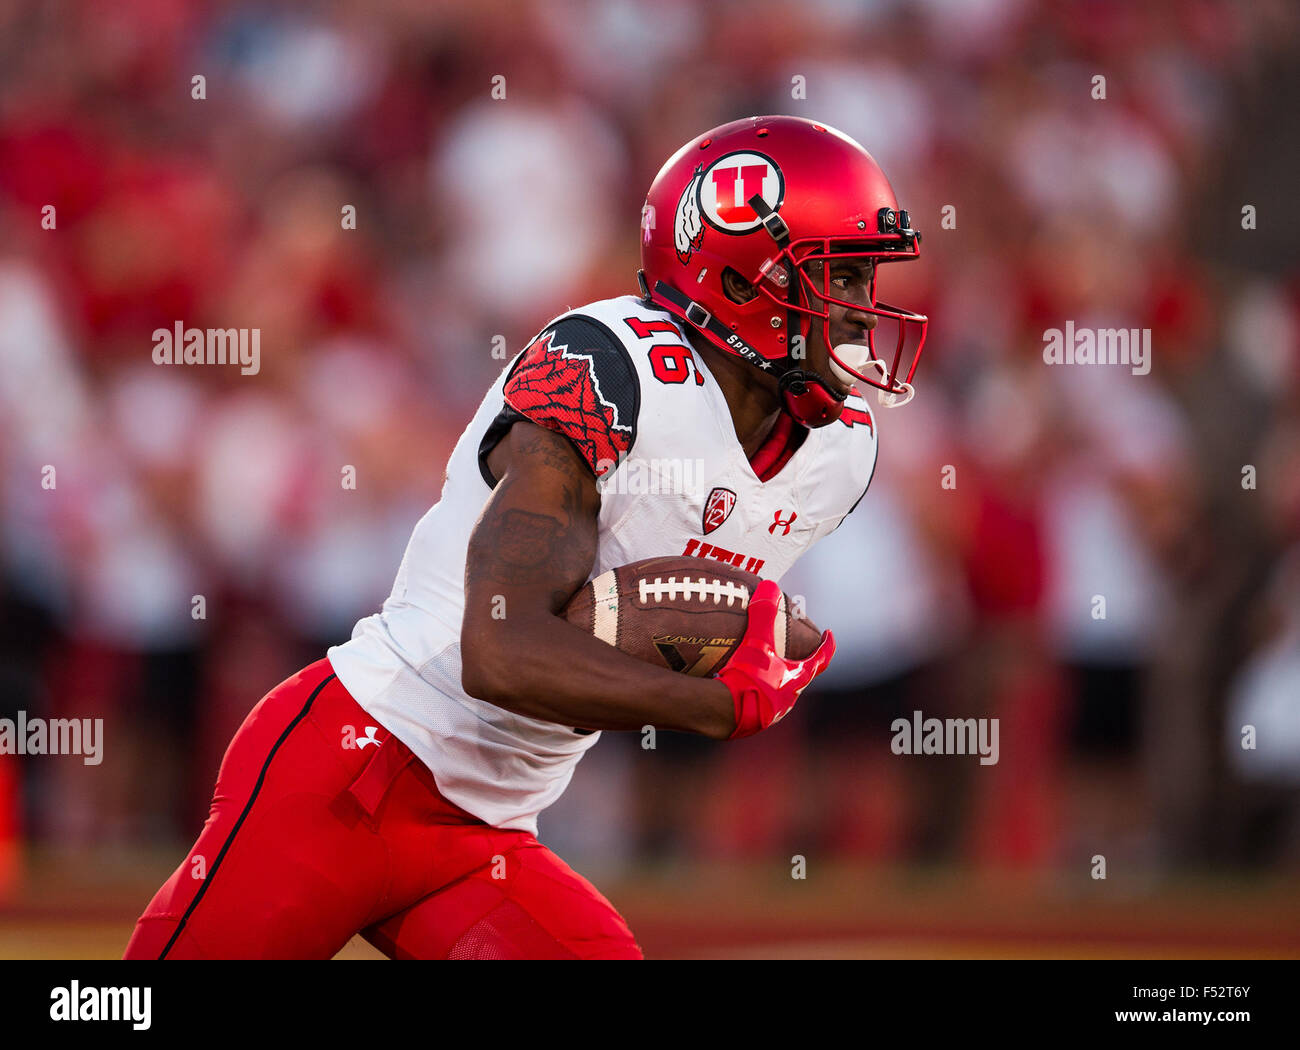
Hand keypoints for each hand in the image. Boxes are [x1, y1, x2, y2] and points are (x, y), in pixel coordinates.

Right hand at [714, 579, 834, 739]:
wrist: (726, 715)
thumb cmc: (749, 679)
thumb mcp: (756, 644)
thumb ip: (763, 615)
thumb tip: (770, 586)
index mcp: (797, 679)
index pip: (821, 659)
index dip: (827, 645)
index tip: (830, 634)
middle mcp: (788, 698)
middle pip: (799, 676)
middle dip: (796, 662)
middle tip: (790, 648)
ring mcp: (771, 712)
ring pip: (778, 691)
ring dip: (774, 678)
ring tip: (761, 665)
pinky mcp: (752, 720)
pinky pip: (757, 701)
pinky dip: (753, 690)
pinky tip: (737, 683)